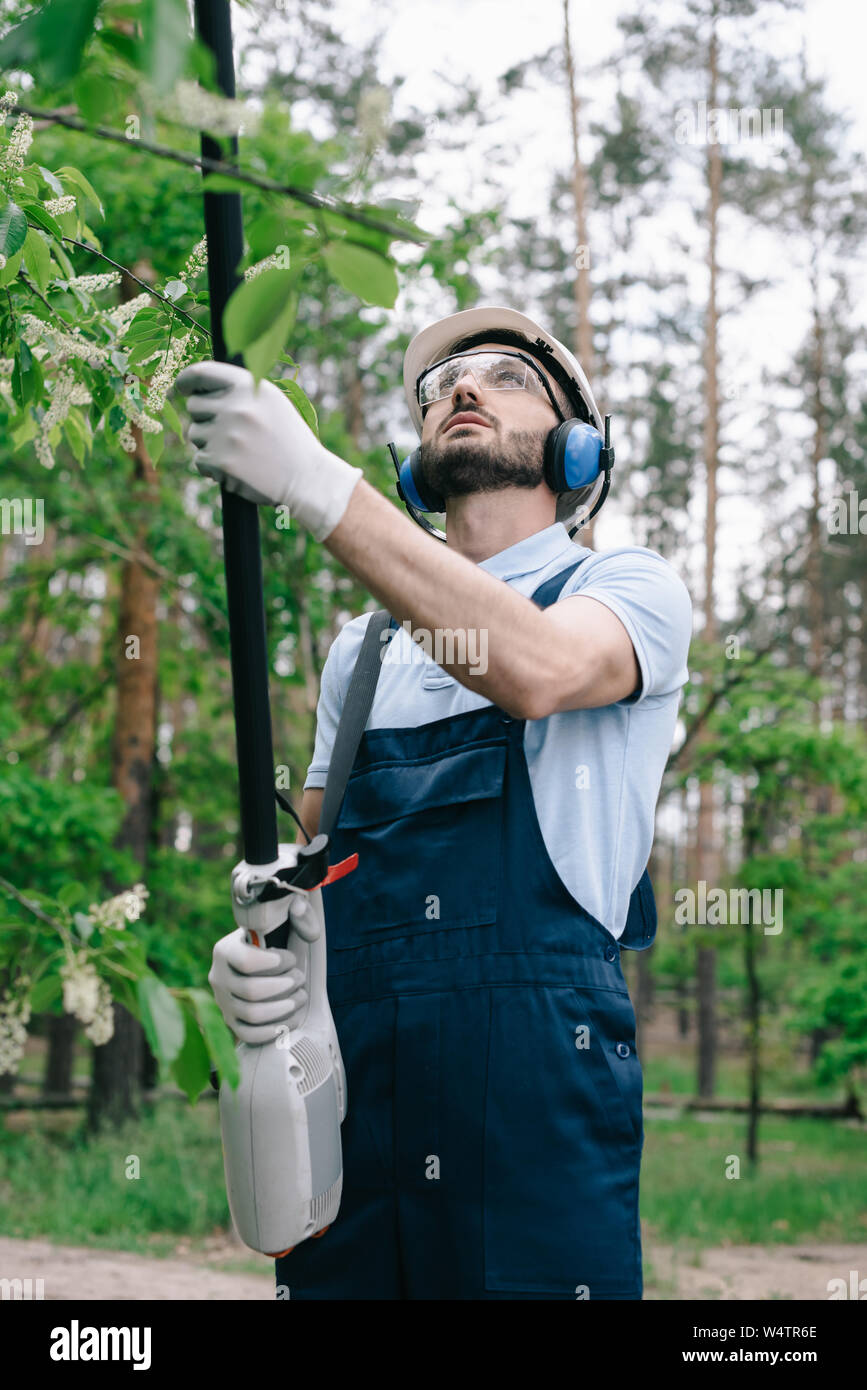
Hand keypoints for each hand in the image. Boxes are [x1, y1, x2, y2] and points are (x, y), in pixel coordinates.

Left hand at [175, 361, 362, 541]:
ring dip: (210, 445)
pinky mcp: (221, 461)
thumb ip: (237, 389)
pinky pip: (199, 460)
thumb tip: (195, 387)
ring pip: (195, 435)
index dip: (185, 381)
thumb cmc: (287, 439)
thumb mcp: (270, 402)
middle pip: (194, 407)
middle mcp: (235, 406)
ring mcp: (226, 434)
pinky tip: (235, 469)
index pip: (201, 373)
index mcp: (248, 385)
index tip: (181, 389)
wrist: (306, 478)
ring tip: (239, 453)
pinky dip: (212, 468)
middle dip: (205, 420)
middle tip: (230, 434)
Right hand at [208, 907, 312, 1045]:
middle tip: (299, 978)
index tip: (291, 959)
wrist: (262, 961)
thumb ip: (299, 916)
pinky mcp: (232, 1022)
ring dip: (284, 1007)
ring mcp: (223, 1002)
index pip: (247, 961)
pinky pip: (249, 1034)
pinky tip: (292, 1016)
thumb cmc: (274, 941)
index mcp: (225, 950)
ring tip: (300, 996)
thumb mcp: (283, 922)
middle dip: (285, 985)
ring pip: (252, 1014)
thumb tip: (302, 915)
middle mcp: (218, 977)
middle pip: (252, 991)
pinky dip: (275, 1029)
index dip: (276, 963)